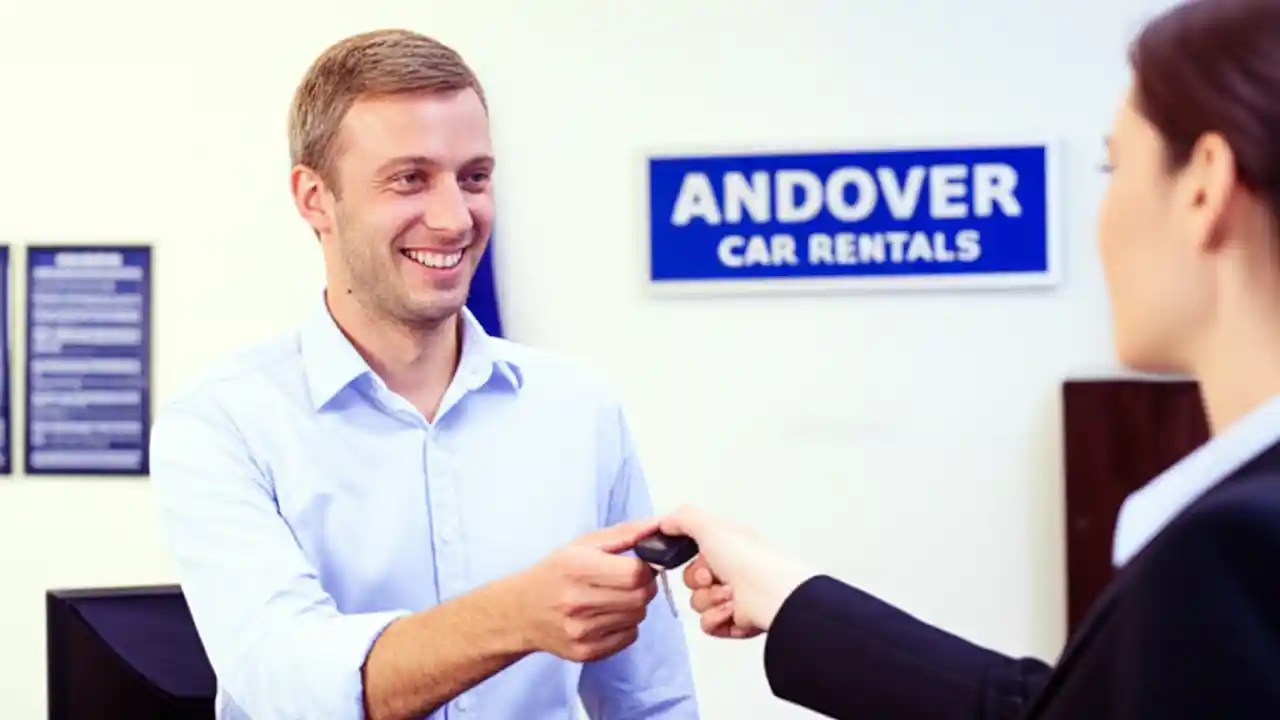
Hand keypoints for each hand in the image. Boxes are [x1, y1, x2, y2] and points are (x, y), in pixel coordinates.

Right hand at [514, 519, 660, 661]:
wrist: (520, 612)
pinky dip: (626, 625)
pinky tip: (607, 616)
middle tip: (629, 581)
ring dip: (635, 606)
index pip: (635, 573)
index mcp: (577, 568)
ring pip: (638, 617)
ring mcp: (580, 631)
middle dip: (644, 586)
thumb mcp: (583, 545)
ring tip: (614, 598)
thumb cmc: (555, 573)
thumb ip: (625, 534)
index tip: (639, 565)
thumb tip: (659, 525)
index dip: (646, 567)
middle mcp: (577, 601)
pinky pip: (629, 637)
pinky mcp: (585, 652)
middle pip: (641, 596)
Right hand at [659, 505, 815, 638]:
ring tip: (731, 595)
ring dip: (710, 599)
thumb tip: (665, 522)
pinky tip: (732, 610)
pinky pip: (707, 624)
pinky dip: (717, 617)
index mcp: (728, 546)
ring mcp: (733, 597)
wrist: (769, 594)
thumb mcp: (709, 526)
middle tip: (713, 577)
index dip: (688, 556)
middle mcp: (731, 570)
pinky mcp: (734, 622)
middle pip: (691, 580)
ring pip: (697, 602)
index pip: (693, 552)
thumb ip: (682, 519)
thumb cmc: (747, 558)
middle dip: (698, 580)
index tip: (692, 555)